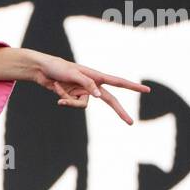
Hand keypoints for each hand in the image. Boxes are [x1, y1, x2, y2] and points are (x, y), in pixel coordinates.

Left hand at [31, 54, 149, 124]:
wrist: (42, 70)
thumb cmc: (59, 67)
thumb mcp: (74, 74)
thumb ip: (88, 84)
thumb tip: (100, 97)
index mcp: (97, 76)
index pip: (119, 82)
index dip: (133, 87)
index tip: (147, 90)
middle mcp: (93, 85)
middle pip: (110, 101)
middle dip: (119, 111)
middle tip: (130, 123)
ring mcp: (83, 92)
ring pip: (82, 105)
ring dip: (69, 98)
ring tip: (58, 85)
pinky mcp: (74, 97)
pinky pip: (72, 104)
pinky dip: (64, 98)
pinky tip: (55, 88)